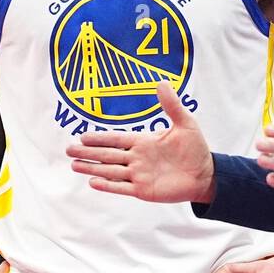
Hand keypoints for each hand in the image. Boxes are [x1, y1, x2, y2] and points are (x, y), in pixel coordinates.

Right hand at [66, 81, 214, 202]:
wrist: (205, 174)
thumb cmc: (196, 149)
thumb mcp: (186, 123)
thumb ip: (172, 105)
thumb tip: (162, 82)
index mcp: (143, 142)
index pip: (116, 139)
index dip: (99, 138)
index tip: (82, 136)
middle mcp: (137, 158)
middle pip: (107, 155)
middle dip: (88, 153)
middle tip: (68, 150)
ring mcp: (139, 175)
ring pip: (110, 171)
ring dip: (92, 168)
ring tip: (74, 165)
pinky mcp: (143, 190)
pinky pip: (122, 187)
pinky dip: (108, 185)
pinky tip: (93, 182)